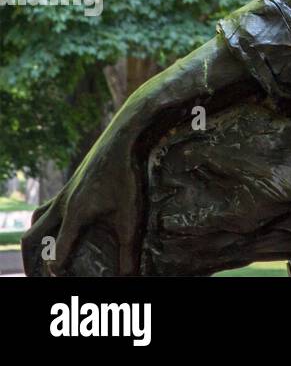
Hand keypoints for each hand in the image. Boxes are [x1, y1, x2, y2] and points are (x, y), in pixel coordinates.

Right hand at [22, 105, 148, 276]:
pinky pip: (46, 207)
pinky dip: (44, 221)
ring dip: (33, 239)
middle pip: (31, 238)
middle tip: (36, 275)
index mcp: (74, 214)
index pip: (56, 251)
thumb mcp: (131, 215)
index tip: (60, 280)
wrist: (122, 139)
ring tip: (39, 255)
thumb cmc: (127, 176)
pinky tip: (57, 225)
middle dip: (30, 260)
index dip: (56, 270)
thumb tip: (130, 275)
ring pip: (35, 220)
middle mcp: (61, 205)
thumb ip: (128, 249)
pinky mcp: (69, 185)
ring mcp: (63, 193)